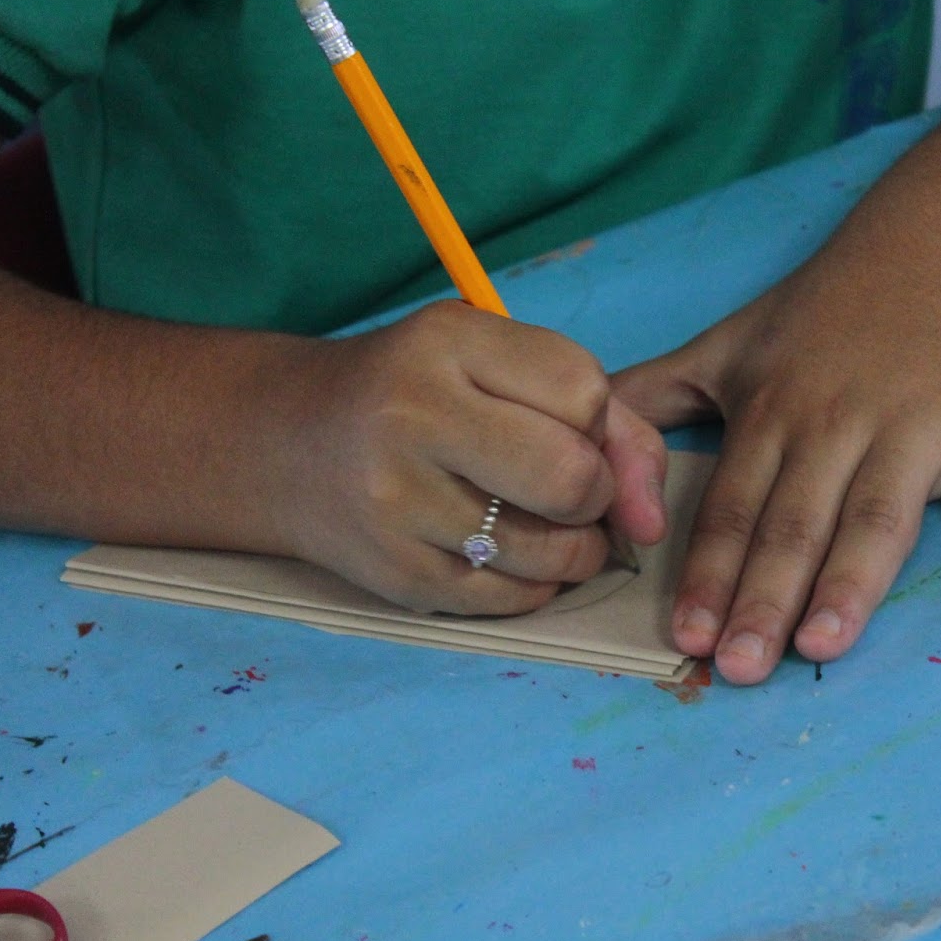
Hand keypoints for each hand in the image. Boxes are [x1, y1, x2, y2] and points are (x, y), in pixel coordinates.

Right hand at [273, 300, 667, 613]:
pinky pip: (513, 599)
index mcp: (448, 342)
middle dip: (596, 495)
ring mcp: (397, 503)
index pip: (585, 392)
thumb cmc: (421, 394)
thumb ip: (605, 418)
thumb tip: (652, 520)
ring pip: (552, 552)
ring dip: (574, 549)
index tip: (569, 428)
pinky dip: (534, 583)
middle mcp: (413, 417)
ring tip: (543, 523)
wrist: (288, 443)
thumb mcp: (498, 364)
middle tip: (572, 491)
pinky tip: (508, 553)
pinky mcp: (396, 575)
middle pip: (573, 479)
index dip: (599, 423)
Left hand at [614, 181, 940, 684]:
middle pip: (795, 522)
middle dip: (763, 597)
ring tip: (824, 645)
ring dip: (853, 581)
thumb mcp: (731, 343)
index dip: (708, 573)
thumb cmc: (827, 306)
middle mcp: (838, 422)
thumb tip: (579, 444)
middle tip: (739, 668)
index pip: (732, 505)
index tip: (685, 637)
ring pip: (880, 513)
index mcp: (774, 412)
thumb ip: (654, 396)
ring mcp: (918, 423)